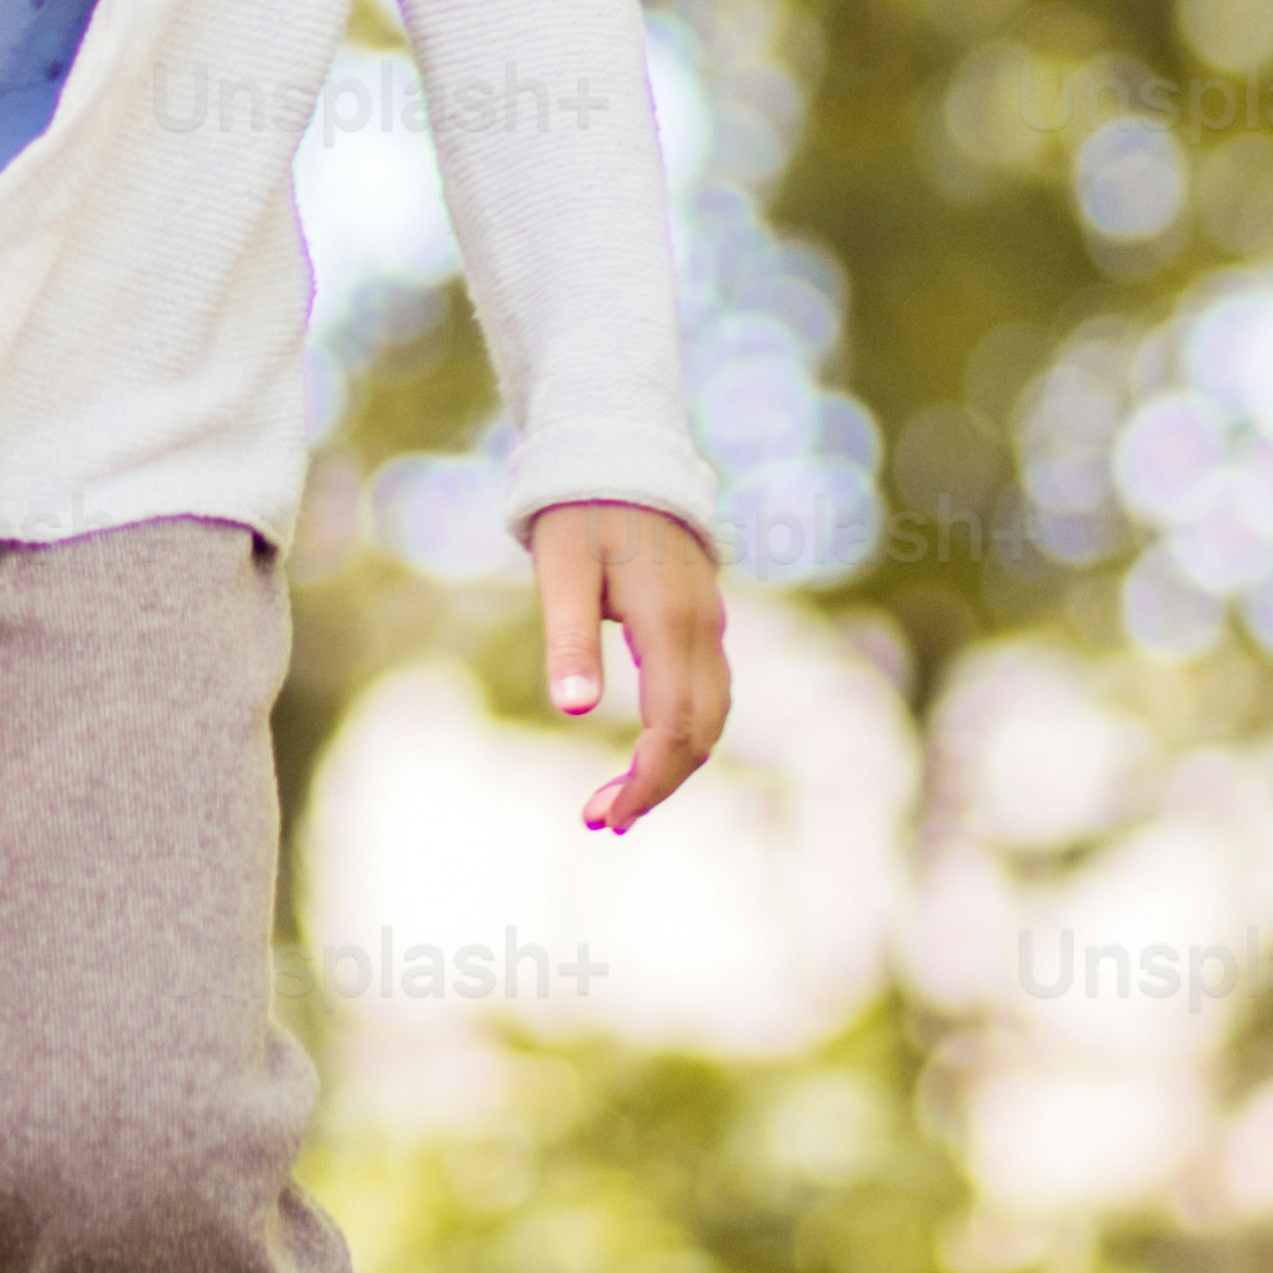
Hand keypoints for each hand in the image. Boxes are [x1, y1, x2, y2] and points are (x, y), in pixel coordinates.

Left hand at [537, 502, 730, 829]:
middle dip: (656, 785)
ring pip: (710, 718)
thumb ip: (571, 640)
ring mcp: (709, 626)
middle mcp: (703, 630)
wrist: (619, 453)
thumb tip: (576, 712)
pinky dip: (683, 736)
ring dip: (672, 766)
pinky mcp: (700, 623)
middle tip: (598, 820)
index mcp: (671, 623)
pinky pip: (707, 695)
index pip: (675, 727)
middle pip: (701, 734)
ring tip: (617, 802)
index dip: (646, 781)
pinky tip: (644, 755)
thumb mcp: (562, 573)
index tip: (604, 817)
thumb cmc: (580, 514)